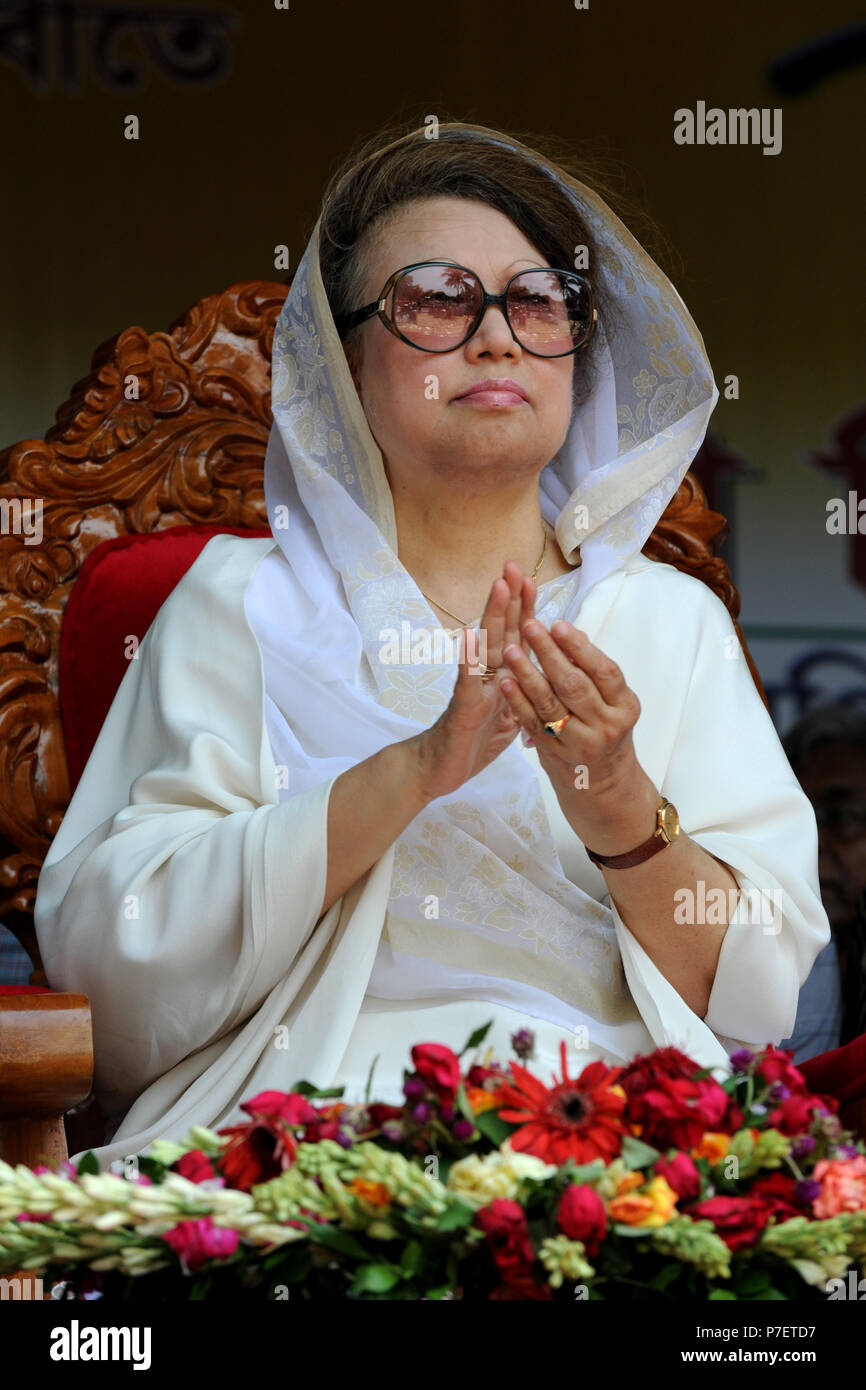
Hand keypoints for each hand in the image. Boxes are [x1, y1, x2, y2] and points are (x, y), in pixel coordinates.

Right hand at [411, 561, 537, 802]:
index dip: (524, 610)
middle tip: (513, 566)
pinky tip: (470, 638)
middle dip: (509, 599)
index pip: (517, 638)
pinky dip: (468, 660)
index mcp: (502, 678)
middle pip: (502, 632)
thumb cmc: (470, 744)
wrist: (436, 771)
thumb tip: (544, 679)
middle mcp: (487, 677)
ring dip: (493, 617)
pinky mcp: (462, 708)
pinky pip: (466, 682)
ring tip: (499, 588)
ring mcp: (473, 689)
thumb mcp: (507, 720)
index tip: (530, 580)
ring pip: (485, 647)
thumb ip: (521, 696)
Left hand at [497, 618, 644, 833]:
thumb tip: (569, 633)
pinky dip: (518, 701)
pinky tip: (505, 681)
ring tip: (511, 650)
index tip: (558, 624)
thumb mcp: (612, 701)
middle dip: (549, 654)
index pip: (604, 671)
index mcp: (625, 707)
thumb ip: (592, 670)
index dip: (580, 647)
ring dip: (528, 674)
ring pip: (550, 704)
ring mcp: (578, 743)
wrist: (603, 782)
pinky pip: (533, 722)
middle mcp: (605, 726)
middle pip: (574, 685)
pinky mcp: (554, 754)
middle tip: (529, 626)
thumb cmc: (605, 727)